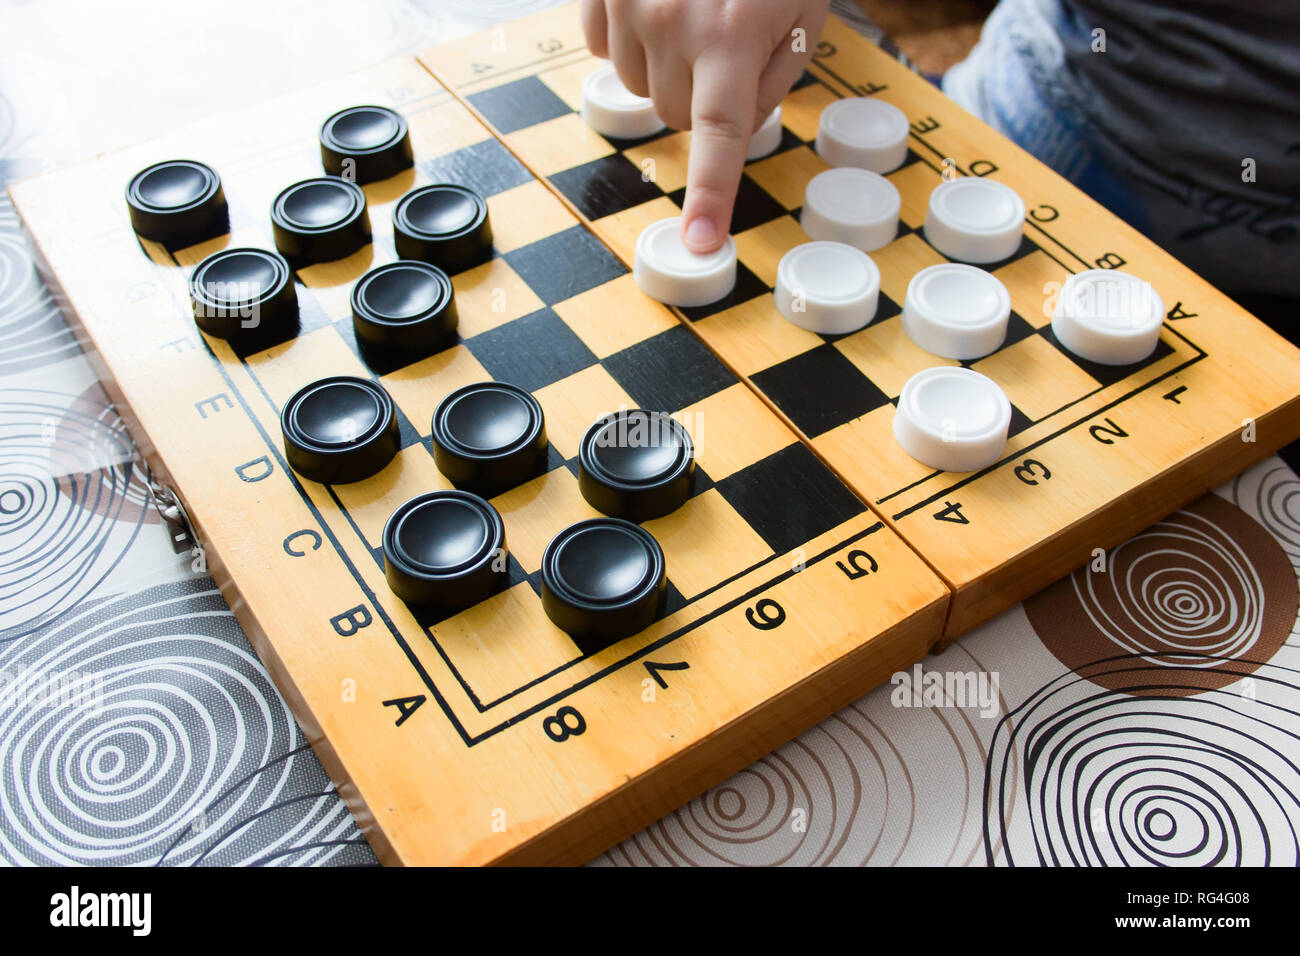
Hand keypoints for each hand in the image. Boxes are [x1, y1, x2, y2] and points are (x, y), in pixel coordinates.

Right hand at [582, 0, 829, 252]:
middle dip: (699, 100)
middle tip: (724, 52)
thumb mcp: (800, 17)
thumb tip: (736, 128)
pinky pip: (604, 48)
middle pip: (674, 116)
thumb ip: (771, 82)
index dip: (712, 194)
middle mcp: (673, 26)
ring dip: (665, 68)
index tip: (702, 242)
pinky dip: (629, 39)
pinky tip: (657, 5)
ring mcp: (628, 6)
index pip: (720, 135)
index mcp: (733, 38)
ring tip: (692, 17)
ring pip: (639, 86)